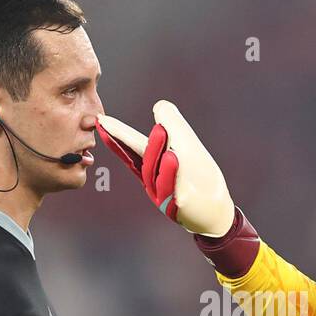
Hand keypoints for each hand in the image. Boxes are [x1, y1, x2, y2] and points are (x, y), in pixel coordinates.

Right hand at [97, 101, 235, 236]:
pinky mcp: (175, 205)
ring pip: (154, 172)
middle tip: (109, 121)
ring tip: (160, 129)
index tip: (100, 120)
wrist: (214, 210)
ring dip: (155, 150)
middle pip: (138, 156)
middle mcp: (153, 177)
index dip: (116, 133)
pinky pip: (170, 188)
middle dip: (122, 138)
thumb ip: (174, 124)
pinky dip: (169, 173)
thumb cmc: (200, 177)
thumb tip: (159, 105)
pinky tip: (172, 157)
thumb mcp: (189, 145)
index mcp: (153, 162)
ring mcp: (162, 193)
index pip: (133, 145)